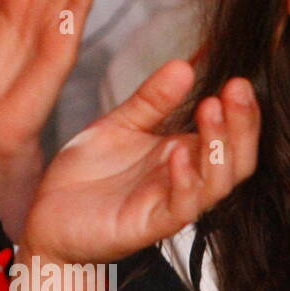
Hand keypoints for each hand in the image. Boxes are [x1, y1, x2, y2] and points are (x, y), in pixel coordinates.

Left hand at [21, 60, 258, 265]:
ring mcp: (170, 204)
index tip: (238, 79)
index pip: (230, 135)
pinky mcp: (149, 226)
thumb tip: (184, 64)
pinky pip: (180, 208)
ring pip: (216, 184)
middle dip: (241, 124)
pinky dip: (184, 181)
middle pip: (234, 158)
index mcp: (183, 155)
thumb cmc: (87, 176)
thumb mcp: (119, 126)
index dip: (241, 110)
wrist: (48, 218)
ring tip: (211, 109)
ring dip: (219, 147)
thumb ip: (151, 101)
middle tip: (237, 88)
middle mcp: (185, 181)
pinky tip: (177, 152)